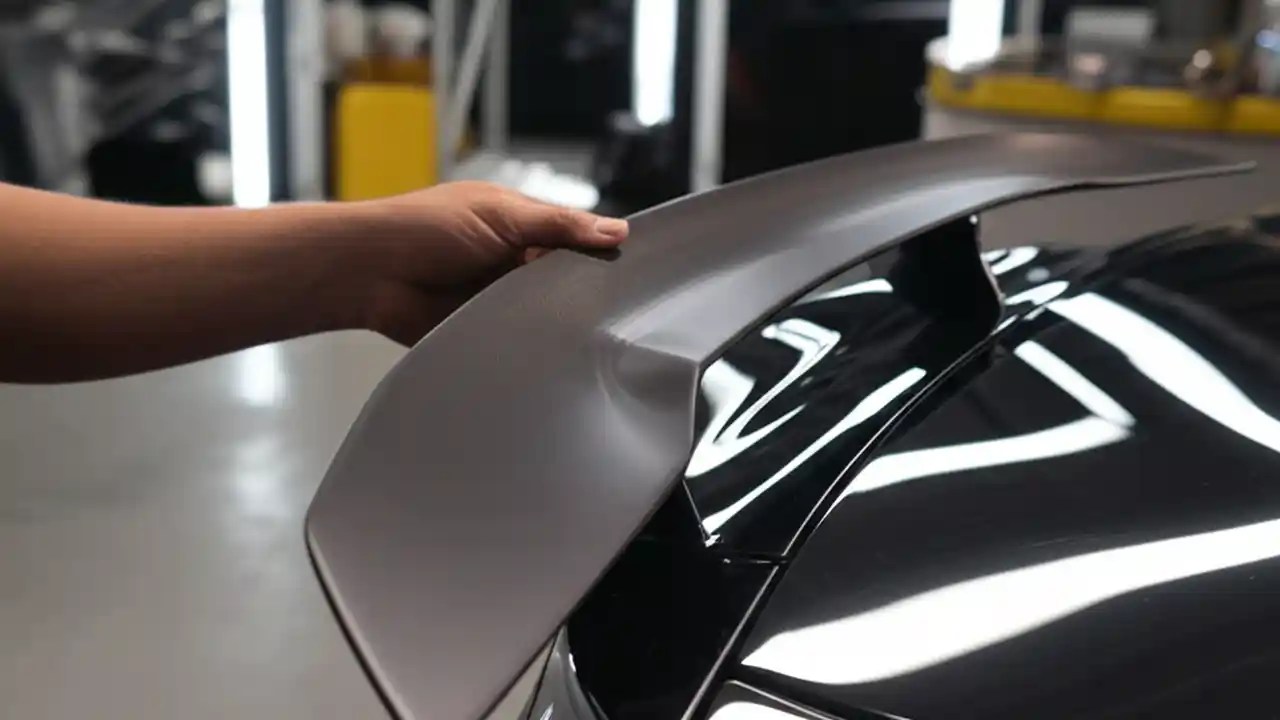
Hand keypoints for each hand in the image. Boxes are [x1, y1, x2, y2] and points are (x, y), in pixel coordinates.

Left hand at [354, 182, 627, 344]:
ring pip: (543, 311)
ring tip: (576, 325)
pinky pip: (517, 338)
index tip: (626, 266)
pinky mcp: (481, 330)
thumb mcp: (502, 215)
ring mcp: (496, 297)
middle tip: (602, 301)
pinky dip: (528, 341)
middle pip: (563, 278)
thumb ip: (560, 225)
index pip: (572, 237)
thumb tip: (618, 231)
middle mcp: (509, 260)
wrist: (369, 273)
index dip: (597, 250)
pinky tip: (544, 344)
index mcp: (516, 223)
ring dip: (552, 315)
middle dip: (577, 288)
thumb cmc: (424, 228)